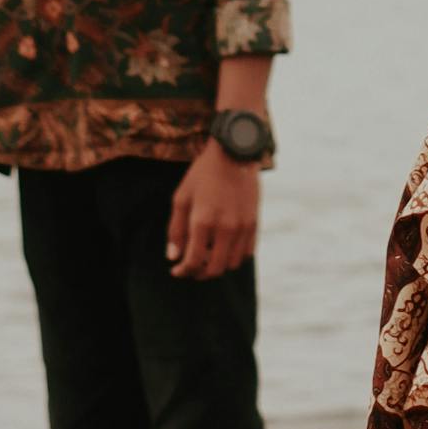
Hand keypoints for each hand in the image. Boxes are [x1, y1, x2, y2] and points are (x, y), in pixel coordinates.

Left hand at [166, 135, 260, 281]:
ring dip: (217, 267)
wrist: (234, 154)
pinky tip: (223, 249)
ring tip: (207, 258)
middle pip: (214, 269)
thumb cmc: (203, 175)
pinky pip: (246, 253)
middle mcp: (225, 228)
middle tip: (191, 268)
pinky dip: (234, 257)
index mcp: (203, 221)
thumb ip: (176, 230)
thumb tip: (173, 257)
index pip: (193, 261)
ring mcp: (242, 227)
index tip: (176, 270)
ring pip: (231, 264)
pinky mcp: (254, 223)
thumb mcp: (181, 197)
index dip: (182, 271)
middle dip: (199, 273)